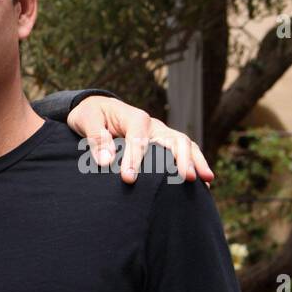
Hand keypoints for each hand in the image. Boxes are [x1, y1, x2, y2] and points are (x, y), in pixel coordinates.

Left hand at [67, 96, 213, 184]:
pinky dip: (194, 164)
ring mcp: (160, 133)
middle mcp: (153, 125)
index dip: (135, 159)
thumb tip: (105, 161)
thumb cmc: (90, 115)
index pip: (139, 139)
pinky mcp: (161, 142)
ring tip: (205, 181)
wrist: (95, 108)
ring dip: (196, 161)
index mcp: (135, 118)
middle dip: (182, 159)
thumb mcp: (86, 121)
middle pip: (174, 139)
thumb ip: (96, 139)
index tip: (129, 179)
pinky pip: (182, 151)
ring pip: (185, 145)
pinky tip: (202, 183)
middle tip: (187, 178)